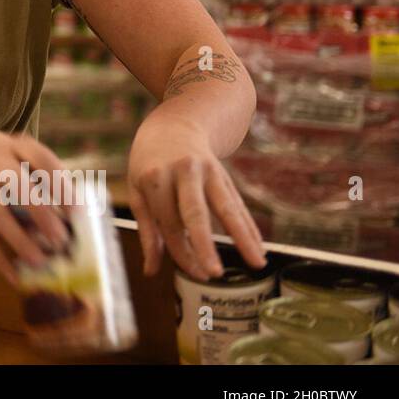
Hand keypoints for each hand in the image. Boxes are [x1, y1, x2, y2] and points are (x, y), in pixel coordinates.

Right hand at [0, 118, 71, 285]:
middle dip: (40, 212)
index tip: (77, 212)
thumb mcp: (12, 149)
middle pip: (16, 184)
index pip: (41, 159)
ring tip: (40, 261)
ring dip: (18, 238)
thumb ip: (35, 173)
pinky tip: (14, 276)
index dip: (61, 185)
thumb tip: (66, 218)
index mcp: (13, 146)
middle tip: (61, 239)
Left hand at [127, 119, 266, 280]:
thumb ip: (147, 230)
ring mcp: (207, 171)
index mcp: (155, 178)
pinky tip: (259, 247)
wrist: (174, 124)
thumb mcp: (139, 190)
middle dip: (204, 244)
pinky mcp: (224, 174)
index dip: (181, 251)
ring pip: (226, 206)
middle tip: (215, 273)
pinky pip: (238, 203)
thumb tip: (151, 271)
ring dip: (242, 236)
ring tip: (257, 263)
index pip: (168, 223)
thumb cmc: (149, 163)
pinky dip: (249, 226)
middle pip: (195, 213)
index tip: (196, 274)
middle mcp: (182, 173)